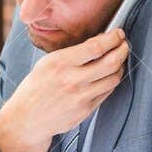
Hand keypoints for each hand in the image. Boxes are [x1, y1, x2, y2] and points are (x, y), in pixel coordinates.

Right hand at [0, 30, 129, 151]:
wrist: (28, 118)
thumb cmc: (37, 86)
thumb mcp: (48, 63)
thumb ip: (74, 53)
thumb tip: (101, 40)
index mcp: (60, 63)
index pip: (96, 47)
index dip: (112, 38)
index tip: (118, 33)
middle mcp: (72, 80)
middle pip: (111, 62)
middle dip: (123, 50)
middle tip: (124, 45)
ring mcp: (81, 97)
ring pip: (114, 78)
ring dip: (120, 66)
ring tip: (118, 60)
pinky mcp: (87, 110)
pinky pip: (107, 92)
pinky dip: (112, 81)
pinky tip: (109, 75)